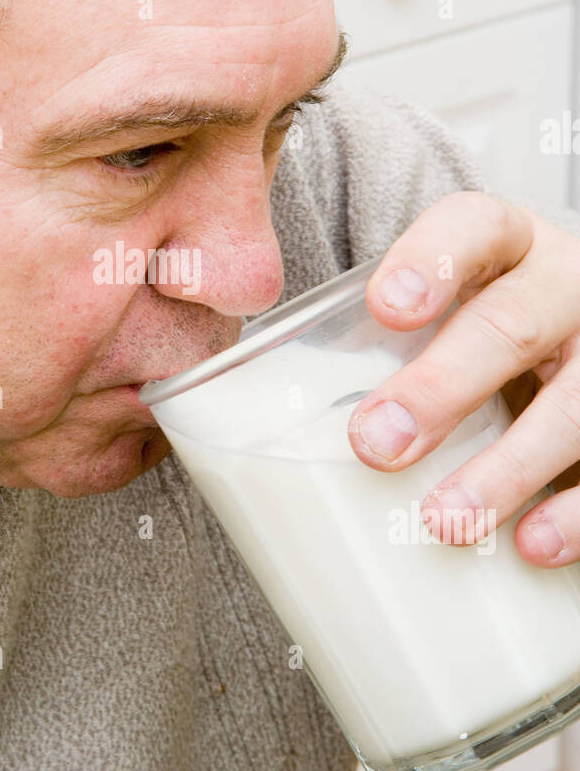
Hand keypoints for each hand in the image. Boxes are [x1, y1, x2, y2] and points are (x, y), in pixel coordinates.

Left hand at [346, 192, 579, 566]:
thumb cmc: (484, 335)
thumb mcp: (445, 313)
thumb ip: (370, 342)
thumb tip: (226, 431)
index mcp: (507, 246)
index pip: (473, 226)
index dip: (431, 260)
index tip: (385, 307)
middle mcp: (566, 285)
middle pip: (512, 323)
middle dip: (442, 386)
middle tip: (378, 444)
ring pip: (576, 401)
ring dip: (509, 467)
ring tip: (444, 521)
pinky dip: (578, 509)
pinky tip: (534, 545)